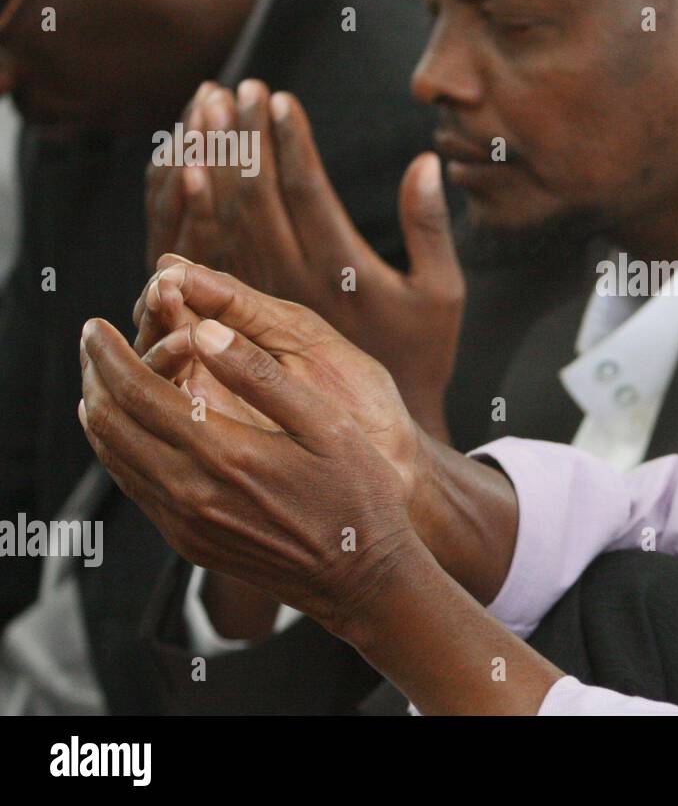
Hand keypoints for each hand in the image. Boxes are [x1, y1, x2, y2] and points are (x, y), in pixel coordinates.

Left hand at [125, 260, 517, 604]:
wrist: (361, 577)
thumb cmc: (356, 494)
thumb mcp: (326, 424)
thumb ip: (262, 375)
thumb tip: (205, 331)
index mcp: (225, 453)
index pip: (138, 393)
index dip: (108, 355)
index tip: (95, 325)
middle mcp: (192, 492)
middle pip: (111, 424)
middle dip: (95, 376)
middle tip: (92, 342)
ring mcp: (185, 522)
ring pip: (115, 457)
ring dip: (100, 411)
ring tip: (101, 377)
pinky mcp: (188, 541)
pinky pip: (135, 487)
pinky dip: (118, 449)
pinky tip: (127, 429)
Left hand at [145, 80, 462, 439]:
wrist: (374, 426)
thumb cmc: (418, 353)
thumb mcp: (442, 294)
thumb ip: (429, 227)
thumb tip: (425, 162)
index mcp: (341, 273)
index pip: (303, 190)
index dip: (289, 139)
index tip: (279, 95)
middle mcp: (291, 284)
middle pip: (252, 196)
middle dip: (245, 136)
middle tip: (239, 88)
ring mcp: (256, 298)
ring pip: (218, 216)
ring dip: (210, 156)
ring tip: (206, 106)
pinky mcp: (236, 309)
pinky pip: (201, 245)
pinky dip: (185, 200)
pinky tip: (183, 159)